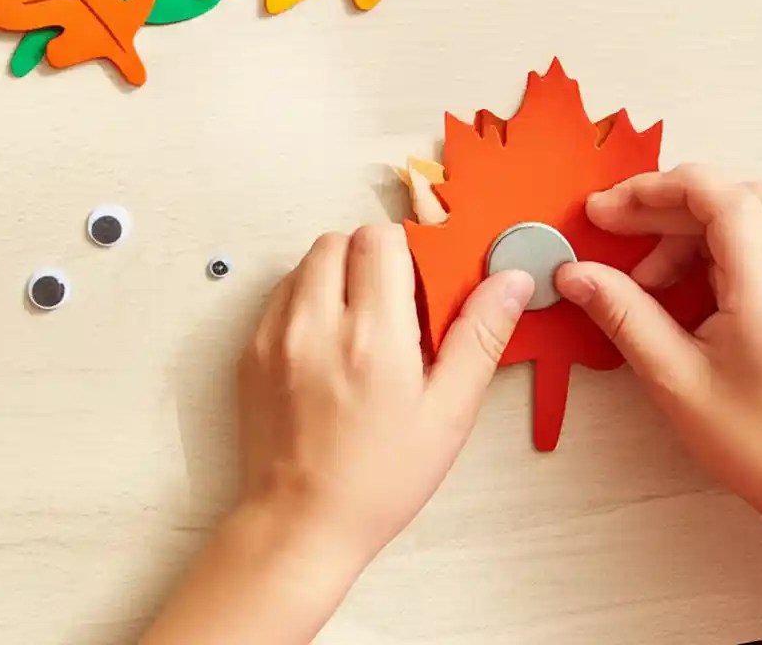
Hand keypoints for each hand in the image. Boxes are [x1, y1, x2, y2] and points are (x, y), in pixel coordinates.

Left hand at [238, 225, 534, 559]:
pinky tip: (327, 347)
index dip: (407, 253)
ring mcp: (275, 336)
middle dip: (370, 259)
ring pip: (306, 263)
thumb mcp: (448, 414)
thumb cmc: (377, 479)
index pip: (382, 238)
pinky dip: (306, 303)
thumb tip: (511, 281)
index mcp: (373, 336)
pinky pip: (280, 297)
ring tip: (358, 328)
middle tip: (392, 307)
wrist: (300, 523)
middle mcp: (316, 325)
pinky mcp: (251, 352)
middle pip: (339, 240)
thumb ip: (479, 337)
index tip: (419, 288)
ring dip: (335, 277)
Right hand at [555, 164, 761, 525]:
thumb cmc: (757, 446)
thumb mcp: (675, 381)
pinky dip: (720, 250)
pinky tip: (687, 288)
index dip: (657, 191)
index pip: (723, 199)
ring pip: (753, 217)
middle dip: (669, 207)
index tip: (608, 210)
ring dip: (692, 231)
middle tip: (614, 230)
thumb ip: (624, 315)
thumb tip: (575, 273)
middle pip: (737, 198)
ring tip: (647, 280)